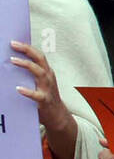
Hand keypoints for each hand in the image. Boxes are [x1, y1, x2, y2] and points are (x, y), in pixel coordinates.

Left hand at [11, 40, 76, 158]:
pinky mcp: (45, 100)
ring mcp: (48, 88)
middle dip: (27, 51)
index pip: (38, 55)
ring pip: (39, 73)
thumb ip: (30, 74)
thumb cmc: (44, 97)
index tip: (14, 42)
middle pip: (40, 60)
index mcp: (47, 72)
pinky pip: (37, 95)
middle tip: (13, 45)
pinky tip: (18, 89)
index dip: (27, 47)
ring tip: (13, 61)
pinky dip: (28, 91)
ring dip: (26, 65)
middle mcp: (48, 77)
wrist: (57, 116)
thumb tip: (11, 63)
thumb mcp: (39, 83)